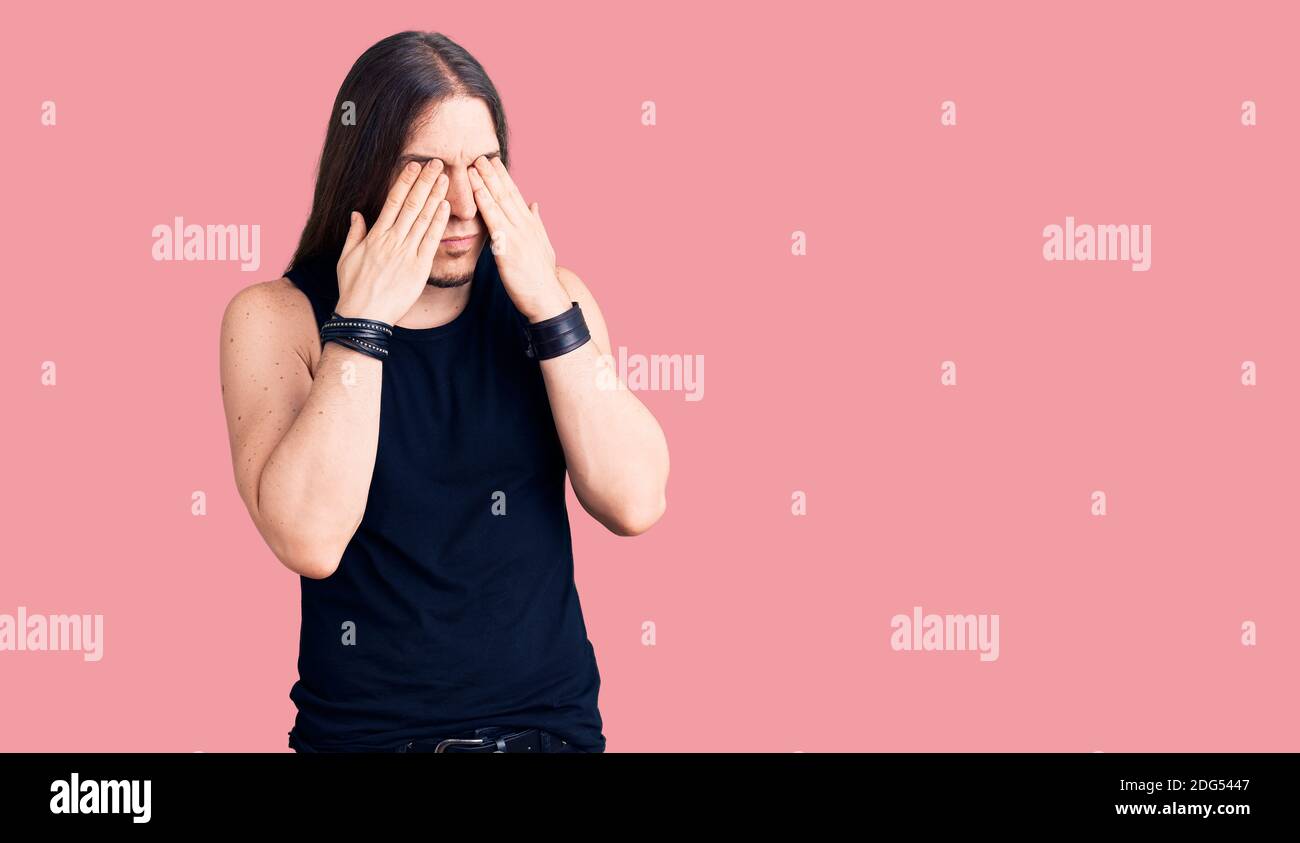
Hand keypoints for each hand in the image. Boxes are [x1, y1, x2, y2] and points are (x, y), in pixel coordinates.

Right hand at [335, 159, 451, 324]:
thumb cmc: (354, 288)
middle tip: (437, 163)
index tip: (414, 166)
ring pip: (423, 218)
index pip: (392, 201)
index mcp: (375, 235)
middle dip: (425, 181)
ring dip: (435, 195)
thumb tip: (356, 213)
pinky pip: (431, 240)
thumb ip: (355, 233)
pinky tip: (446, 206)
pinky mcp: (419, 268)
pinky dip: (438, 222)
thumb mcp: (347, 258)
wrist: (364, 316)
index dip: (405, 181)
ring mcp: (406, 253)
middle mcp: (392, 240)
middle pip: (411, 204)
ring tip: (446, 177)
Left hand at [468, 155, 570, 322]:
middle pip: (506, 193)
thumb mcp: (544, 246)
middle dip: (492, 173)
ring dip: (485, 182)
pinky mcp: (508, 248)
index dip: (503, 177)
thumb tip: (535, 204)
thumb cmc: (542, 277)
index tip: (493, 161)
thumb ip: (537, 223)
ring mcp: (517, 235)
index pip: (515, 195)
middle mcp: (525, 225)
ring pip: (499, 202)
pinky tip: (476, 192)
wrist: (547, 299)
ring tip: (474, 166)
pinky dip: (484, 204)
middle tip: (479, 155)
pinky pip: (493, 221)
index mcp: (531, 224)